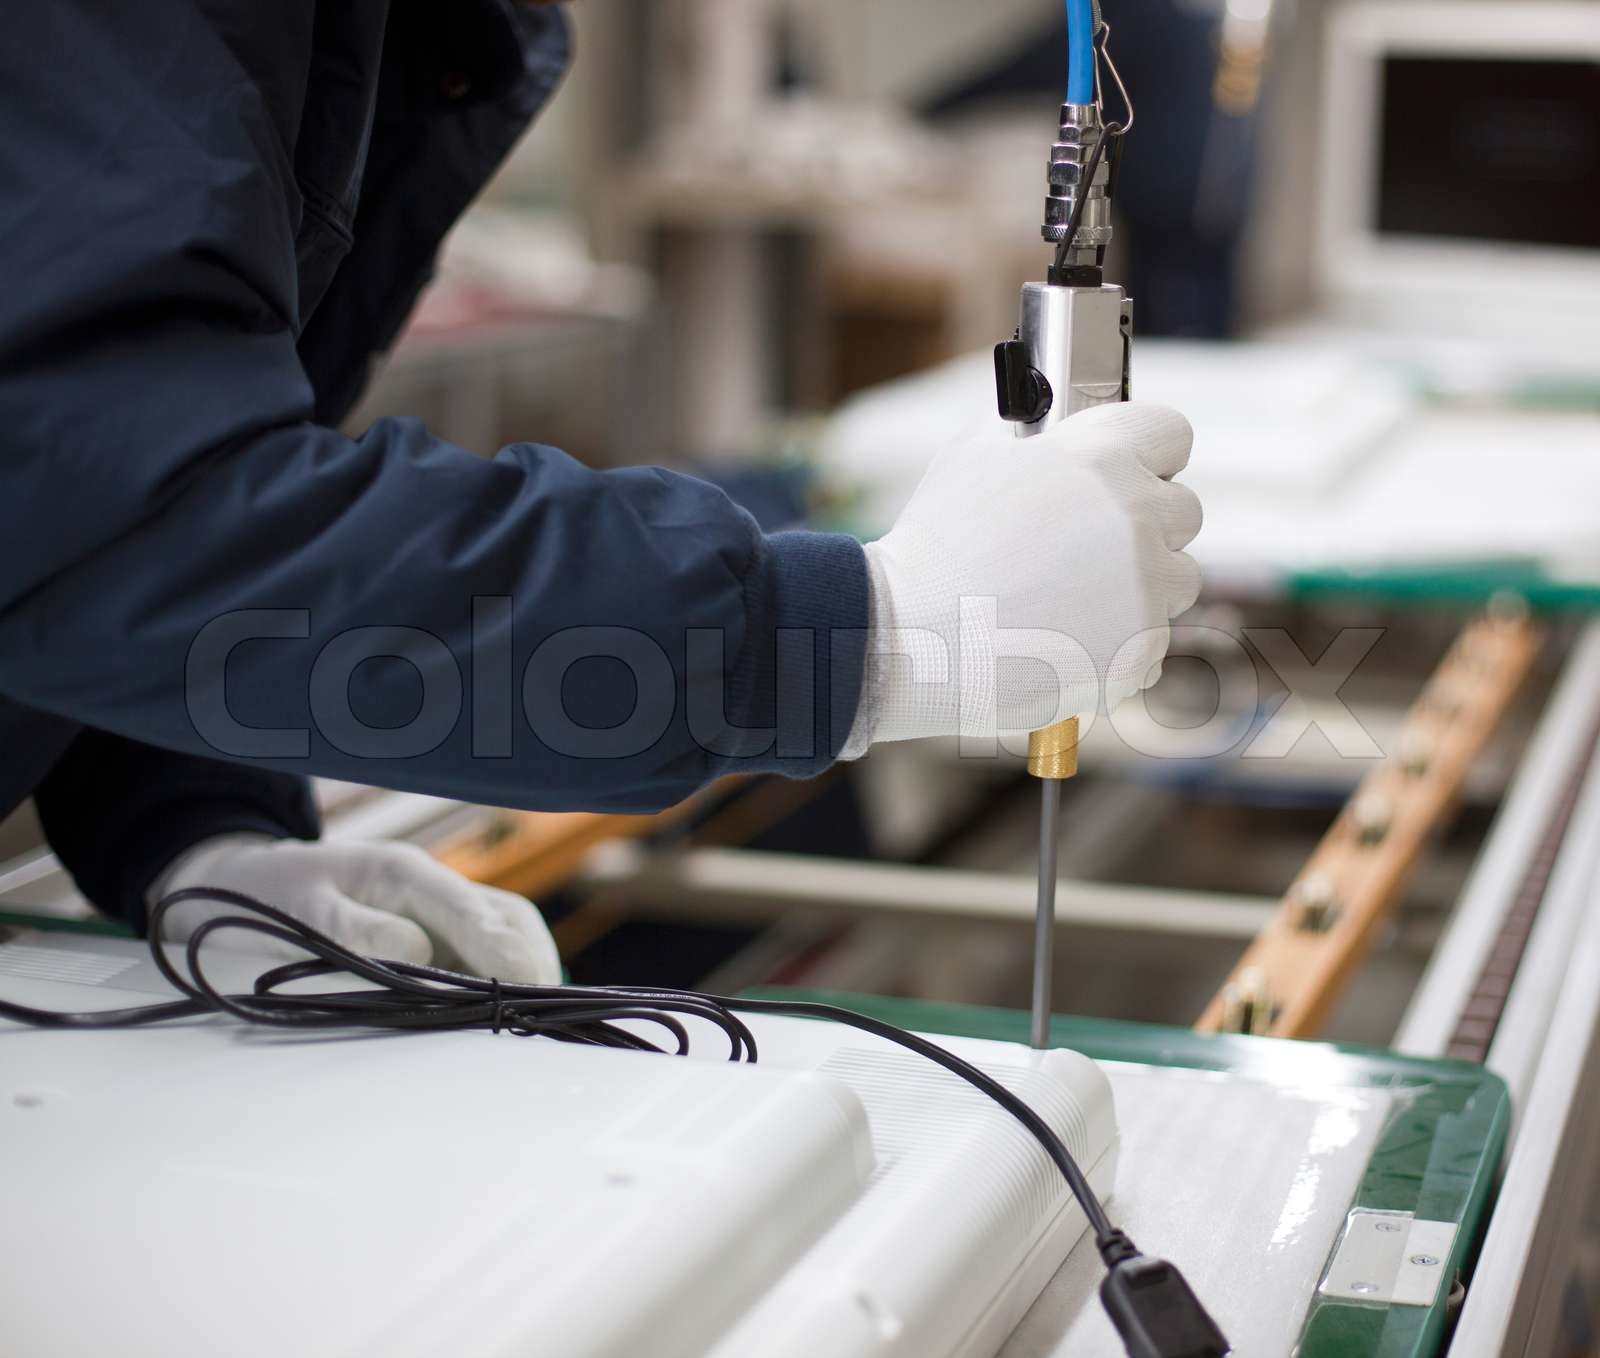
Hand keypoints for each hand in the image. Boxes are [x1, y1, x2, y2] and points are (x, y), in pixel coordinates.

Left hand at [148, 835, 561, 982]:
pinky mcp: (435, 932)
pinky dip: (501, 978)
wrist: (245, 882)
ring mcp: (437, 909)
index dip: (503, 951)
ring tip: (534, 1018)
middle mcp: (432, 886)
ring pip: (504, 934)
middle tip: (544, 1014)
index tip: (527, 986)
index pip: (472, 911)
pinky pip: (482, 951)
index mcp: (403, 871)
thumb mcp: (301, 911)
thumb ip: (359, 932)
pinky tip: (503, 1010)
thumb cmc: (268, 896)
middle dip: (532, 963)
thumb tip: (423, 958)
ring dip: (524, 972)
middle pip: (508, 919)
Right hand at [846, 402, 1201, 747]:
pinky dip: (1118, 644)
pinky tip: (1063, 639)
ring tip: (1072, 600)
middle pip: (1184, 510)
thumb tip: (1051, 429)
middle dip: (1147, 525)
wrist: (912, 634)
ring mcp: (1143, 586)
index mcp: (1098, 455)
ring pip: (1177, 579)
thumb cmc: (934, 543)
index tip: (1136, 469)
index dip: (1151, 452)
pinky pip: (1152, 640)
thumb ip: (1030, 435)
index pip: (1170, 433)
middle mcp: (1134, 515)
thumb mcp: (972, 456)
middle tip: (1093, 545)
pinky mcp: (1139, 649)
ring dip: (1140, 585)